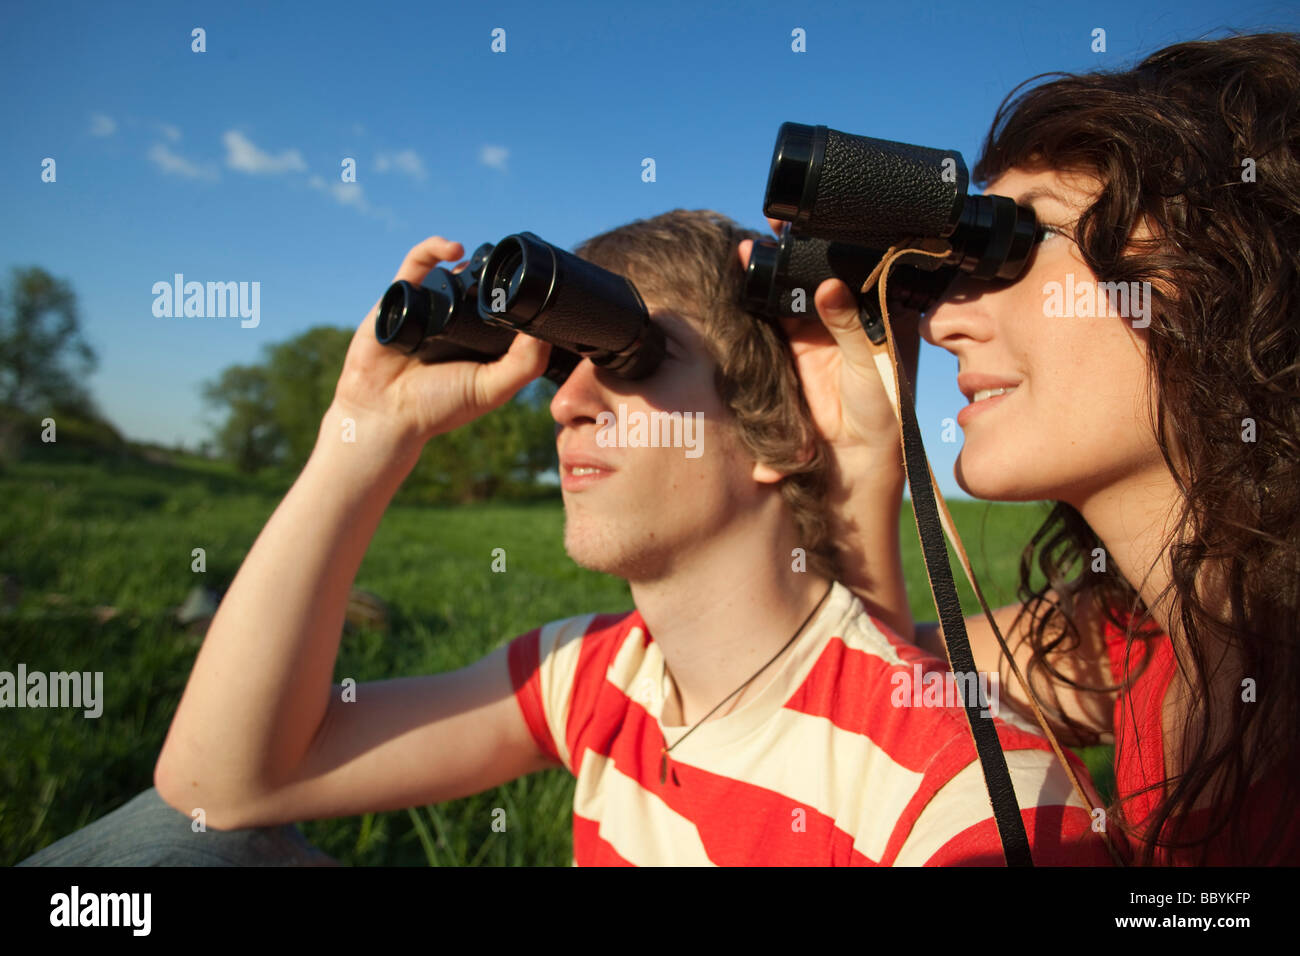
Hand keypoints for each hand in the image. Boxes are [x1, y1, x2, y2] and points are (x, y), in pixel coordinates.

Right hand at [330, 236, 551, 453]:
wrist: (384, 412)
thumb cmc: (438, 406)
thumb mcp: (492, 389)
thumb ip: (524, 364)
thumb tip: (548, 329)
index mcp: (480, 339)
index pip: (504, 306)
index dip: (520, 291)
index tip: (540, 278)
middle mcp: (456, 319)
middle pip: (479, 284)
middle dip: (495, 271)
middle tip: (511, 265)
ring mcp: (428, 305)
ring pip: (453, 271)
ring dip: (471, 259)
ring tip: (487, 260)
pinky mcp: (400, 294)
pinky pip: (417, 262)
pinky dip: (434, 247)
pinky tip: (455, 249)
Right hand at [737, 239, 919, 462]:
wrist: (856, 449)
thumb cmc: (884, 404)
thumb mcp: (872, 358)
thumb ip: (849, 323)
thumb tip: (829, 287)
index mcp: (878, 306)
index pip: (856, 263)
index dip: (836, 238)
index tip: (815, 217)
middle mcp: (848, 311)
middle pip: (818, 269)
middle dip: (795, 247)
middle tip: (772, 225)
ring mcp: (818, 327)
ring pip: (792, 288)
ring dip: (773, 268)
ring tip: (750, 247)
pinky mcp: (794, 345)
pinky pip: (774, 315)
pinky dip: (760, 298)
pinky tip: (745, 276)